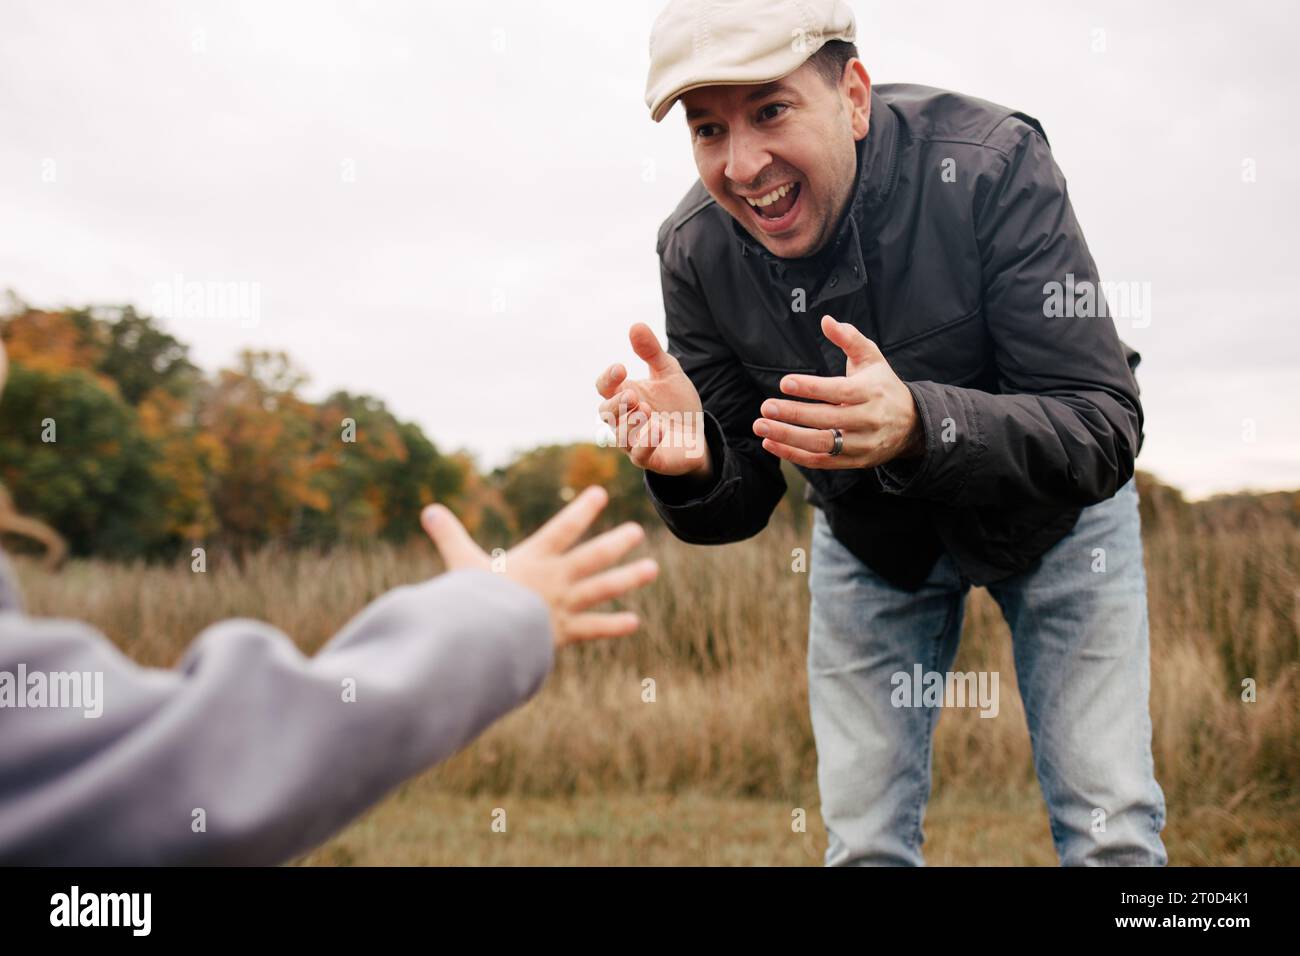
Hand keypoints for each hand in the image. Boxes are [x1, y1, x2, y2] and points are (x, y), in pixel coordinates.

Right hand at [421, 487, 657, 648]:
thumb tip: (428, 509)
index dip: (582, 510)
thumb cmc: (470, 600)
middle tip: (637, 531)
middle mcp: (555, 579)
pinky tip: (634, 622)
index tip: (600, 494)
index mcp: (533, 559)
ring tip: (651, 569)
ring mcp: (563, 606)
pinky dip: (613, 626)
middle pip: (592, 556)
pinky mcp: (563, 632)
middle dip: (616, 542)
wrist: (484, 638)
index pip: (563, 529)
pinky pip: (593, 628)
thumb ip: (448, 535)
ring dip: (628, 578)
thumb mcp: (459, 563)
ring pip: (602, 588)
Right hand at [595, 323, 710, 477]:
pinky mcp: (649, 459)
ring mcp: (634, 441)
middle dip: (616, 404)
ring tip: (648, 411)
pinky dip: (646, 443)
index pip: (604, 387)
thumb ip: (652, 352)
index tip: (621, 368)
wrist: (698, 434)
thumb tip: (636, 326)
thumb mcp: (668, 373)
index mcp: (625, 395)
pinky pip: (639, 456)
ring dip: (632, 423)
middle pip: (604, 414)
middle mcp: (624, 420)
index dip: (608, 378)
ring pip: (619, 436)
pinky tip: (659, 429)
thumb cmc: (677, 403)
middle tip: (632, 395)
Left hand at [753, 315, 922, 469]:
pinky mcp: (855, 462)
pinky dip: (794, 455)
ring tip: (761, 426)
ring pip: (822, 444)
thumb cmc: (883, 386)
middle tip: (765, 407)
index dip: (811, 388)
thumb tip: (826, 320)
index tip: (784, 382)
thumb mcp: (872, 358)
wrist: (912, 425)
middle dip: (793, 414)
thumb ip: (849, 338)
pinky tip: (771, 443)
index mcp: (871, 392)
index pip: (839, 391)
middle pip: (827, 420)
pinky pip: (821, 461)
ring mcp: (862, 444)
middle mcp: (868, 420)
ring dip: (788, 437)